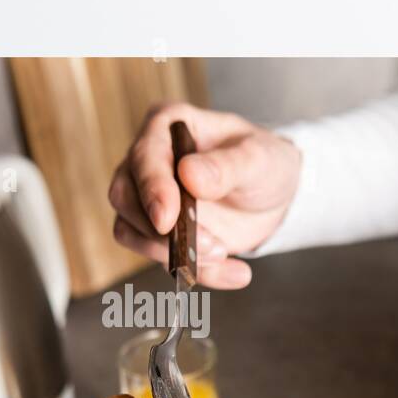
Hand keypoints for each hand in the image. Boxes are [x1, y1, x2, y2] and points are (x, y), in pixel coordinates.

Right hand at [107, 102, 301, 288]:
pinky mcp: (154, 230)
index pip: (144, 156)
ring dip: (172, 253)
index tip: (167, 219)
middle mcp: (147, 160)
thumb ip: (227, 165)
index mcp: (167, 126)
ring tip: (224, 256)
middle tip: (210, 246)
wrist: (274, 196)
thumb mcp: (260, 158)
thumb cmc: (264, 162)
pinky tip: (233, 271)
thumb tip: (188, 174)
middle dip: (161, 230)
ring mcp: (146, 197)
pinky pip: (156, 257)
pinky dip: (191, 270)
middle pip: (124, 196)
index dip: (151, 188)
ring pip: (130, 230)